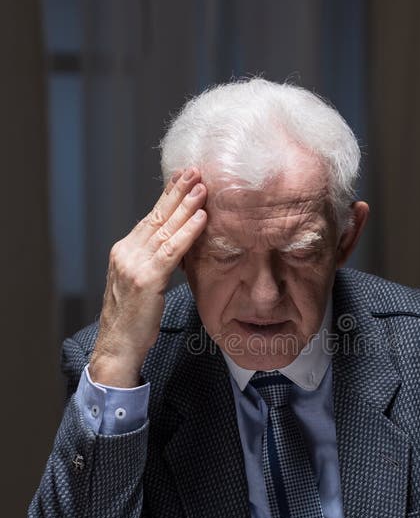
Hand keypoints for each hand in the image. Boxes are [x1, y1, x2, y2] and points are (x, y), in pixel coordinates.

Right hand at [89, 168, 206, 386]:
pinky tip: (201, 219)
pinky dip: (188, 232)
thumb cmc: (133, 321)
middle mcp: (126, 252)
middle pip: (156, 216)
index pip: (149, 218)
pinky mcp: (146, 279)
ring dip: (186, 206)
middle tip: (195, 170)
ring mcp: (134, 264)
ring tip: (203, 187)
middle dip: (177, 192)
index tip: (183, 179)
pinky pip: (171, 250)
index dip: (167, 197)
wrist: (117, 346)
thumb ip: (155, 262)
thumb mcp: (142, 284)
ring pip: (164, 228)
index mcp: (124, 251)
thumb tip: (177, 245)